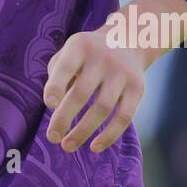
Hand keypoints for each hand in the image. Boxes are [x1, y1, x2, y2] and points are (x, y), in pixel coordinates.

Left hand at [43, 27, 147, 153]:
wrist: (129, 39)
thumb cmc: (88, 53)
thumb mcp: (70, 52)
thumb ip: (58, 74)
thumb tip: (54, 106)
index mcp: (80, 46)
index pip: (66, 67)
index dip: (56, 86)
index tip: (49, 105)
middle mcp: (102, 58)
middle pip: (82, 92)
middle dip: (64, 118)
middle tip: (52, 137)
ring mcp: (122, 73)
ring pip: (102, 108)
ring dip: (83, 131)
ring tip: (68, 146)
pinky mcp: (138, 88)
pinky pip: (124, 117)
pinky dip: (109, 135)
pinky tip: (94, 147)